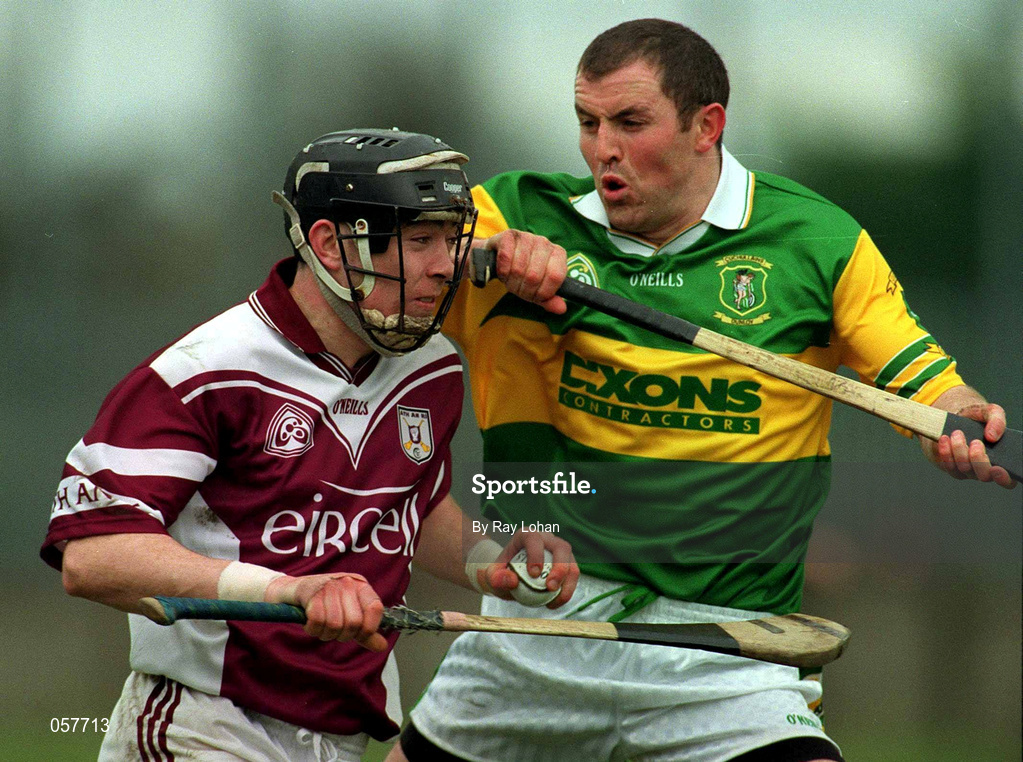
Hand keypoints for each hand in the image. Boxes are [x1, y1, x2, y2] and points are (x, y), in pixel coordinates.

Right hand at [264, 573, 388, 650]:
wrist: (294, 589)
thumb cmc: (325, 603)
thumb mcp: (349, 613)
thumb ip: (365, 631)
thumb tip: (382, 646)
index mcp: (360, 586)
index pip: (375, 608)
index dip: (368, 628)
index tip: (358, 635)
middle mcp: (347, 583)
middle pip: (354, 622)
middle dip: (343, 635)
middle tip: (334, 631)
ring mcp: (329, 586)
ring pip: (335, 625)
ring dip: (326, 634)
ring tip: (322, 627)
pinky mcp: (310, 592)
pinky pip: (317, 622)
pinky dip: (313, 629)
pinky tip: (311, 623)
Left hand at [477, 531, 578, 607]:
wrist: (511, 577)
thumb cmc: (501, 573)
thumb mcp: (492, 576)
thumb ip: (497, 578)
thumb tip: (513, 580)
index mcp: (527, 535)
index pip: (534, 538)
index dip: (536, 554)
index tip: (533, 574)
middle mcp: (546, 539)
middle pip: (561, 547)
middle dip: (560, 567)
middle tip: (550, 587)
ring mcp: (559, 552)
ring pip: (572, 563)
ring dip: (568, 583)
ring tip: (555, 601)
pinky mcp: (567, 565)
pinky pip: (573, 577)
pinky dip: (567, 591)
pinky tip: (554, 604)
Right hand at [484, 230, 566, 313]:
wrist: (497, 258)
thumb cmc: (521, 274)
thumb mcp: (537, 289)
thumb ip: (549, 299)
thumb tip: (561, 309)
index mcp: (558, 254)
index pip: (555, 277)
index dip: (542, 293)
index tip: (535, 297)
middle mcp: (545, 243)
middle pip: (535, 276)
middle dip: (523, 290)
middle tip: (518, 290)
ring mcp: (527, 237)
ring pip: (519, 268)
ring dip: (510, 281)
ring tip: (510, 281)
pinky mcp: (509, 235)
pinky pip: (506, 258)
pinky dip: (502, 271)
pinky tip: (503, 271)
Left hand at [930, 403, 1014, 488]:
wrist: (955, 416)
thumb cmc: (977, 417)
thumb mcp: (991, 412)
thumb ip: (997, 420)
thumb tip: (992, 437)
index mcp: (1001, 460)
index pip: (1007, 480)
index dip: (1003, 478)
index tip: (996, 468)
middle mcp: (985, 469)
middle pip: (984, 476)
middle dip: (978, 459)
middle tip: (975, 442)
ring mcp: (967, 470)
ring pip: (964, 469)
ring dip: (960, 451)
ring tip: (957, 433)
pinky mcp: (951, 467)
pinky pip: (948, 465)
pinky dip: (946, 452)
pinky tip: (944, 438)